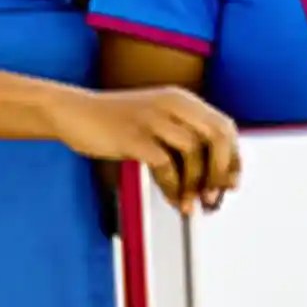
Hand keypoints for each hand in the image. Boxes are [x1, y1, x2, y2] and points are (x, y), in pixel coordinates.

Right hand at [54, 87, 240, 213]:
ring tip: (189, 205)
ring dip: (196, 184)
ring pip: (194, 151)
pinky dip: (173, 188)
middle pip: (217, 135)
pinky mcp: (133, 136)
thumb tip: (212, 181)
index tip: (231, 185)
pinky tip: (172, 200)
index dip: (233, 158)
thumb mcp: (156, 124)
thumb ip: (181, 142)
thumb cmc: (115, 124)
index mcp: (182, 100)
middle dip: (221, 172)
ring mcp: (152, 118)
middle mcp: (172, 104)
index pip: (224, 126)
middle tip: (213, 199)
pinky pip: (165, 164)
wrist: (73, 112)